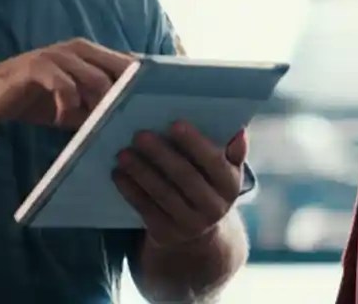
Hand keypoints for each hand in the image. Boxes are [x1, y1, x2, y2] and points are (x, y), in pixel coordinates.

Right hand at [0, 38, 134, 129]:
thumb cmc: (37, 101)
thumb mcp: (75, 106)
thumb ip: (99, 108)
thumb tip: (131, 124)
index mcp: (91, 54)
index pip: (129, 62)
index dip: (146, 81)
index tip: (158, 104)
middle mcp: (79, 48)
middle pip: (119, 68)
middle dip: (127, 96)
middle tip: (127, 122)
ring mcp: (58, 54)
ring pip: (95, 78)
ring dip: (99, 106)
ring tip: (93, 125)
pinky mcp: (38, 65)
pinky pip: (65, 86)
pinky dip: (69, 106)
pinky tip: (63, 119)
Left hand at [113, 121, 248, 248]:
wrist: (199, 235)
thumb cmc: (208, 186)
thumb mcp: (225, 172)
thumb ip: (233, 151)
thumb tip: (239, 131)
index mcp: (230, 186)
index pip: (213, 162)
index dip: (194, 143)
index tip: (174, 123)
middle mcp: (214, 208)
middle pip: (184, 177)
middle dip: (161, 155)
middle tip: (140, 135)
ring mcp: (190, 225)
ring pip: (162, 194)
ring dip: (141, 171)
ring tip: (124, 152)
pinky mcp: (166, 234)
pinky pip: (145, 209)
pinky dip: (130, 190)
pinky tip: (118, 173)